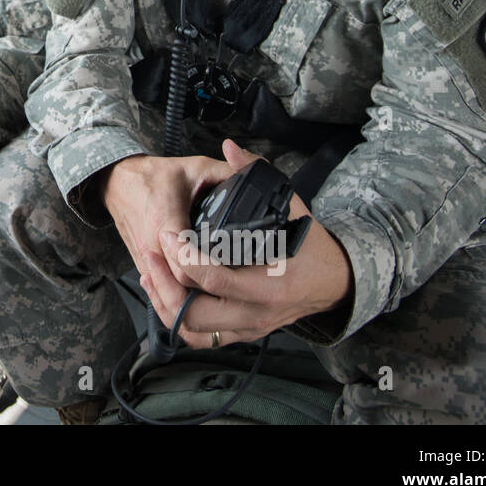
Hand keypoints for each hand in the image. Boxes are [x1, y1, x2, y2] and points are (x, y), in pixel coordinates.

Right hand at [102, 149, 239, 310]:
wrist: (118, 182)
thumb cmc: (152, 177)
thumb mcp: (196, 167)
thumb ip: (231, 173)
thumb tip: (260, 180)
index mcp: (164, 222)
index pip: (187, 265)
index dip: (210, 273)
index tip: (233, 271)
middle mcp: (152, 248)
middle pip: (180, 289)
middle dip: (209, 295)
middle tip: (238, 293)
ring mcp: (145, 261)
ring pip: (169, 298)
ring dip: (194, 302)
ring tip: (224, 301)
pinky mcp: (143, 267)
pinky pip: (162, 293)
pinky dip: (180, 298)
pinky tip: (203, 297)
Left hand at [141, 139, 353, 347]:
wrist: (335, 283)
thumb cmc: (312, 245)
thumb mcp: (291, 205)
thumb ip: (257, 176)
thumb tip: (230, 147)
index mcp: (272, 284)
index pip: (216, 279)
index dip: (184, 257)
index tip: (166, 235)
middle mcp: (258, 313)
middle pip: (197, 313)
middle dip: (167, 285)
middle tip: (150, 254)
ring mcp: (249, 327)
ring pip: (194, 330)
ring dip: (165, 304)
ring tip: (150, 273)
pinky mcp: (241, 334)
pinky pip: (201, 338)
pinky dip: (177, 319)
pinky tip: (163, 293)